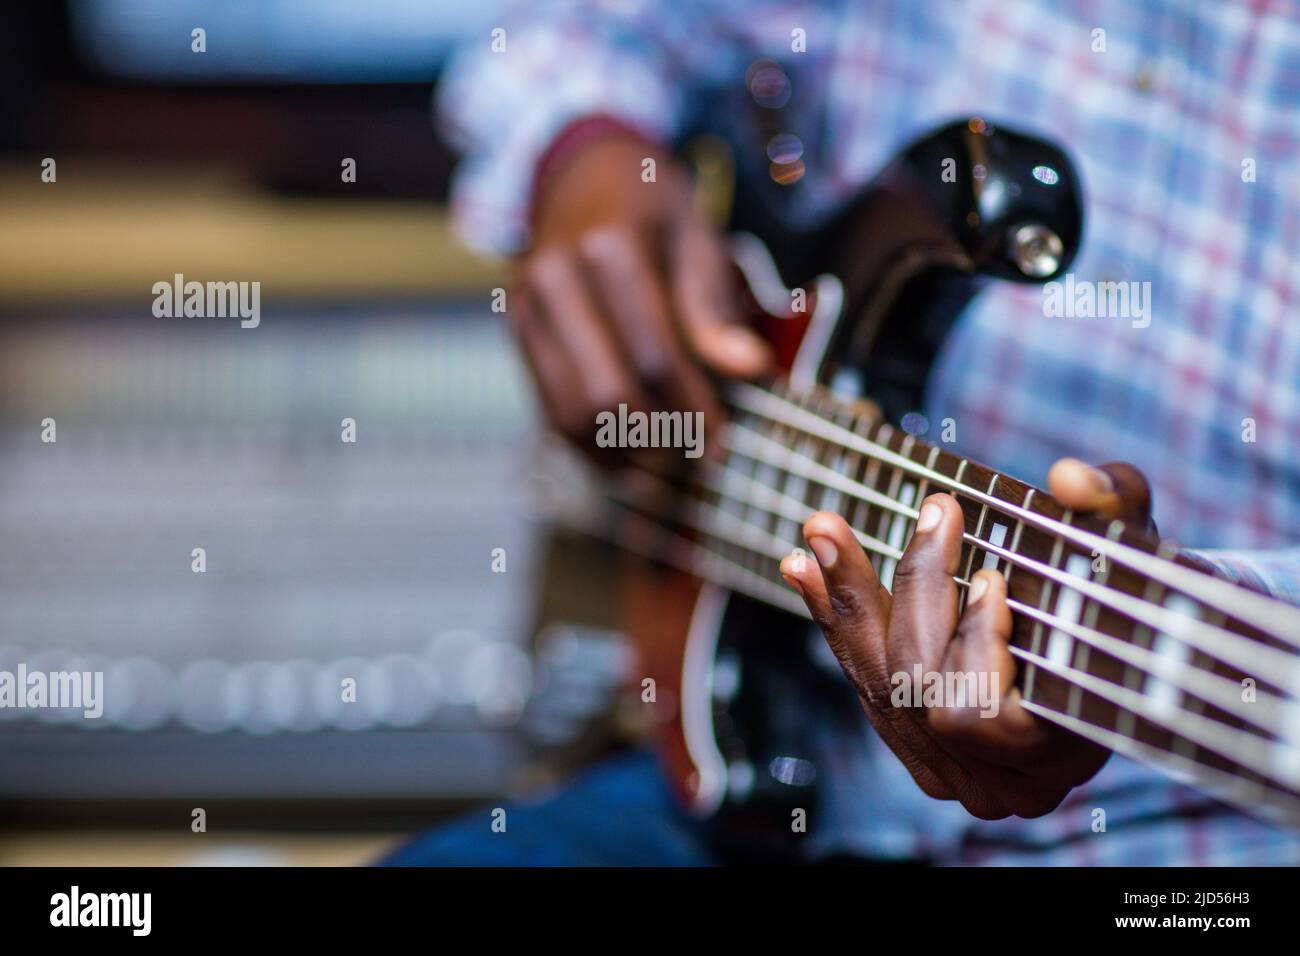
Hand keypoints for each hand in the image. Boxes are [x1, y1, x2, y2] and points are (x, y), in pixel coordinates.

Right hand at [510, 134, 770, 464]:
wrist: (580, 171)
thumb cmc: (651, 206)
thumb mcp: (697, 235)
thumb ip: (715, 305)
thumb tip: (749, 369)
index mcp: (610, 246)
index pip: (655, 357)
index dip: (692, 409)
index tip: (722, 440)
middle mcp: (556, 275)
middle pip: (605, 392)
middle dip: (654, 438)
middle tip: (694, 459)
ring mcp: (526, 303)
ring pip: (568, 411)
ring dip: (616, 454)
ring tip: (660, 468)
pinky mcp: (516, 327)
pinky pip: (546, 406)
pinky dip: (585, 443)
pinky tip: (622, 456)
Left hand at [779, 458, 1153, 818]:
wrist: (1125, 668)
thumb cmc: (1131, 608)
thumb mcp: (1137, 548)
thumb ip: (1116, 509)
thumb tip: (1070, 478)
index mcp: (1057, 752)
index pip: (980, 713)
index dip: (974, 647)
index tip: (990, 577)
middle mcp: (998, 781)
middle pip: (915, 690)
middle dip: (908, 592)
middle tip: (895, 515)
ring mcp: (954, 774)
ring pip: (878, 685)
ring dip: (846, 600)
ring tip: (819, 531)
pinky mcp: (918, 753)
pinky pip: (864, 685)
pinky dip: (836, 620)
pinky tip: (804, 567)